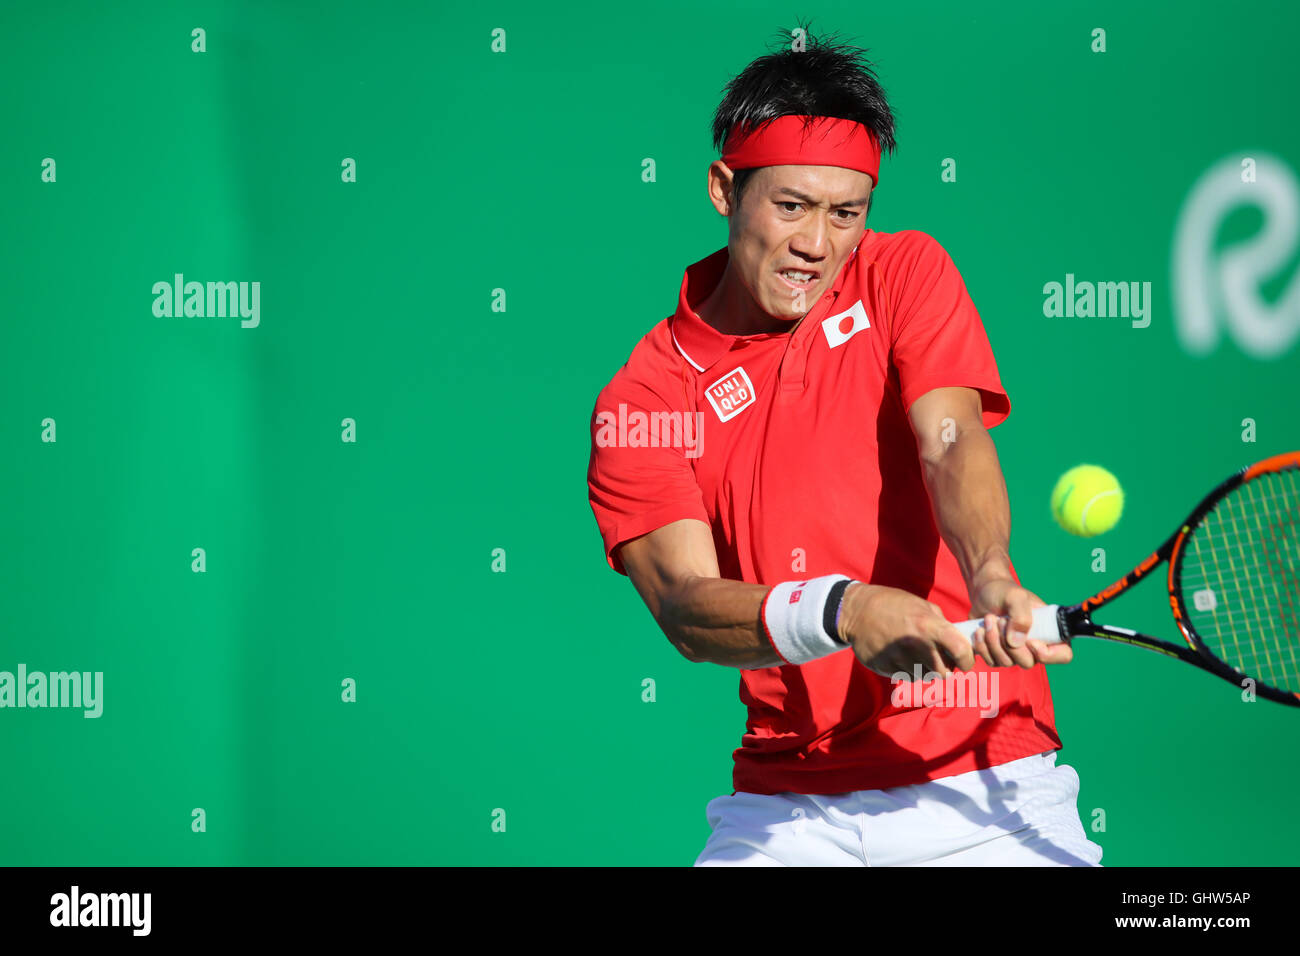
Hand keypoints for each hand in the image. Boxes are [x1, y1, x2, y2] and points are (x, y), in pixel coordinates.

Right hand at [837, 583, 976, 678]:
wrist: (857, 610)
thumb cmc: (894, 605)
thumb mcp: (922, 606)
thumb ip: (943, 625)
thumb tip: (960, 645)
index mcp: (928, 625)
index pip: (961, 651)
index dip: (968, 660)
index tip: (964, 660)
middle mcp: (915, 644)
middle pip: (944, 673)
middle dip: (944, 669)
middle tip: (938, 659)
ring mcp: (899, 657)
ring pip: (924, 677)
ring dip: (924, 670)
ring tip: (915, 654)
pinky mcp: (885, 667)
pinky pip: (906, 677)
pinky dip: (907, 670)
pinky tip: (900, 655)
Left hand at [968, 575, 1072, 667]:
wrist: (984, 593)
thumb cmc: (1004, 592)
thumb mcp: (1015, 596)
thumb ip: (1021, 616)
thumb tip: (1016, 643)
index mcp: (1050, 631)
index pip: (1063, 655)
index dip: (1048, 654)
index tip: (1030, 640)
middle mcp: (1035, 646)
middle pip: (1028, 663)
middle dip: (1009, 643)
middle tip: (1000, 620)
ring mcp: (1016, 653)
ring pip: (1007, 662)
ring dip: (993, 640)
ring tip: (988, 619)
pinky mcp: (998, 655)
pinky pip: (991, 662)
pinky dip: (983, 646)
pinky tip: (980, 630)